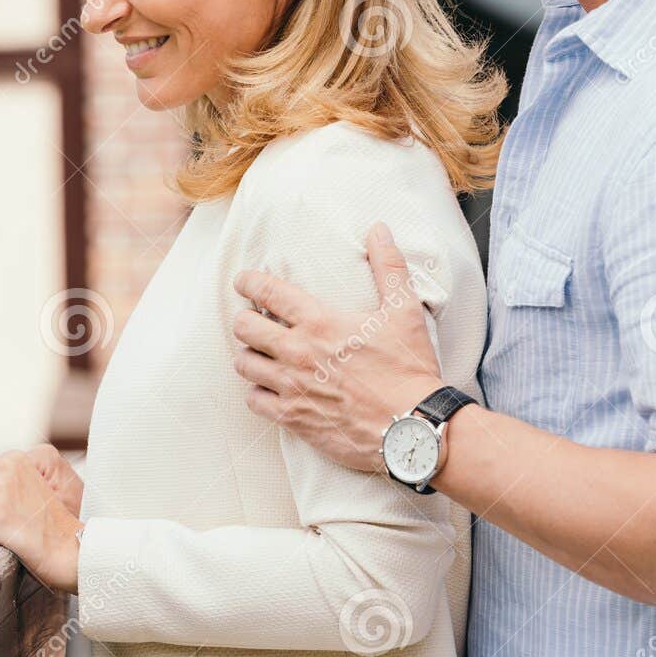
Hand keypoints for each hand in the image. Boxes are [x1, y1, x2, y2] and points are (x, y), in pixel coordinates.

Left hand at [231, 222, 443, 472]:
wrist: (411, 428)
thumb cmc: (408, 369)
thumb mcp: (404, 311)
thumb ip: (388, 266)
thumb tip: (379, 228)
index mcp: (320, 322)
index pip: (267, 292)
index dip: (249, 282)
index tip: (244, 281)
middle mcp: (298, 352)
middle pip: (244, 327)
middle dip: (245, 320)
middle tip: (253, 320)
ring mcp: (292, 386)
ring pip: (244, 364)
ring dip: (250, 356)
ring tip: (261, 354)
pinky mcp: (292, 418)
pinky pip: (254, 401)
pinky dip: (258, 393)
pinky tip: (270, 389)